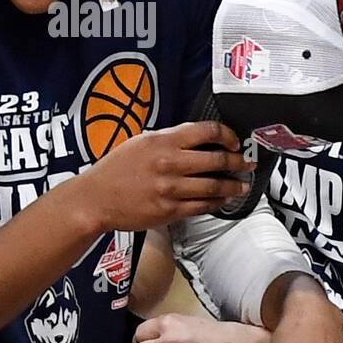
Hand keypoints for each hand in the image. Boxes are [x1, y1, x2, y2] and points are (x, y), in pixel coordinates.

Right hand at [70, 120, 254, 233]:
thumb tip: (198, 139)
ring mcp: (171, 189)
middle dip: (238, 162)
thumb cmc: (116, 169)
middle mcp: (170, 163)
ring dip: (233, 186)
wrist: (96, 198)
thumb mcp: (141, 142)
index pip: (207, 131)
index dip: (228, 136)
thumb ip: (170, 140)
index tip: (234, 142)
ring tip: (242, 186)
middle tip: (247, 164)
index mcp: (163, 141)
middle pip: (217, 160)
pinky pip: (202, 206)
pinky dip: (217, 203)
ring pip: (214, 186)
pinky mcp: (169, 210)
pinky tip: (223, 200)